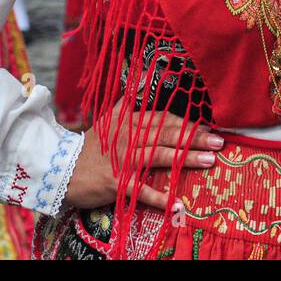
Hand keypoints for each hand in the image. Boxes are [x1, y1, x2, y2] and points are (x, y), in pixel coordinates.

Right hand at [62, 98, 221, 210]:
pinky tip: (177, 204)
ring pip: (159, 156)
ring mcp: (123, 160)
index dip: (187, 123)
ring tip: (209, 161)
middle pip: (166, 135)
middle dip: (194, 138)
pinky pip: (140, 190)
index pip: (164, 119)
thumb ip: (127, 101)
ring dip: (185, 159)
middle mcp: (129, 138)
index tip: (209, 127)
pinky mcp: (116, 182)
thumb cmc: (92, 146)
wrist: (62, 168)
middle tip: (219, 141)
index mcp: (129, 122)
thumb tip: (142, 76)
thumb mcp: (108, 119)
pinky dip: (159, 198)